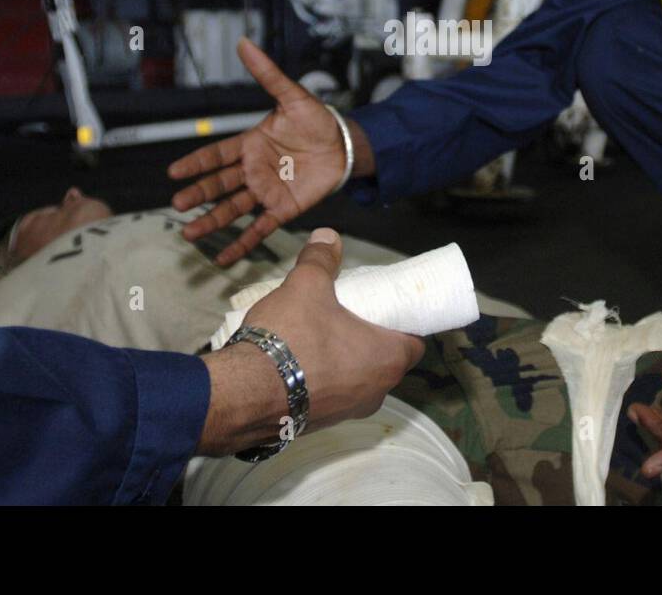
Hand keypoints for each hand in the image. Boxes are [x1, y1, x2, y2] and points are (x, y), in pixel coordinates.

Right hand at [168, 38, 349, 264]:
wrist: (345, 146)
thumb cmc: (317, 119)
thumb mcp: (293, 95)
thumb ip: (267, 74)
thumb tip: (244, 43)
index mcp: (250, 144)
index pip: (217, 155)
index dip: (196, 164)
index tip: (173, 173)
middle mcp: (253, 170)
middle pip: (219, 185)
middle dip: (198, 195)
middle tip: (177, 206)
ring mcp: (266, 191)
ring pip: (233, 209)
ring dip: (212, 222)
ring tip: (189, 235)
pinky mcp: (283, 209)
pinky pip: (259, 228)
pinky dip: (242, 243)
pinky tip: (222, 256)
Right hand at [197, 228, 425, 455]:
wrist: (245, 394)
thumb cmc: (291, 338)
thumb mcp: (306, 286)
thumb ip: (321, 259)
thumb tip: (327, 236)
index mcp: (387, 360)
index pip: (416, 343)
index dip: (406, 323)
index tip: (388, 308)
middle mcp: (375, 393)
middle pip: (387, 361)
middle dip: (372, 339)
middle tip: (352, 315)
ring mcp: (347, 412)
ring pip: (358, 381)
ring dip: (347, 361)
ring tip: (323, 334)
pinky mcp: (319, 424)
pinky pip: (331, 396)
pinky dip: (323, 380)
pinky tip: (301, 361)